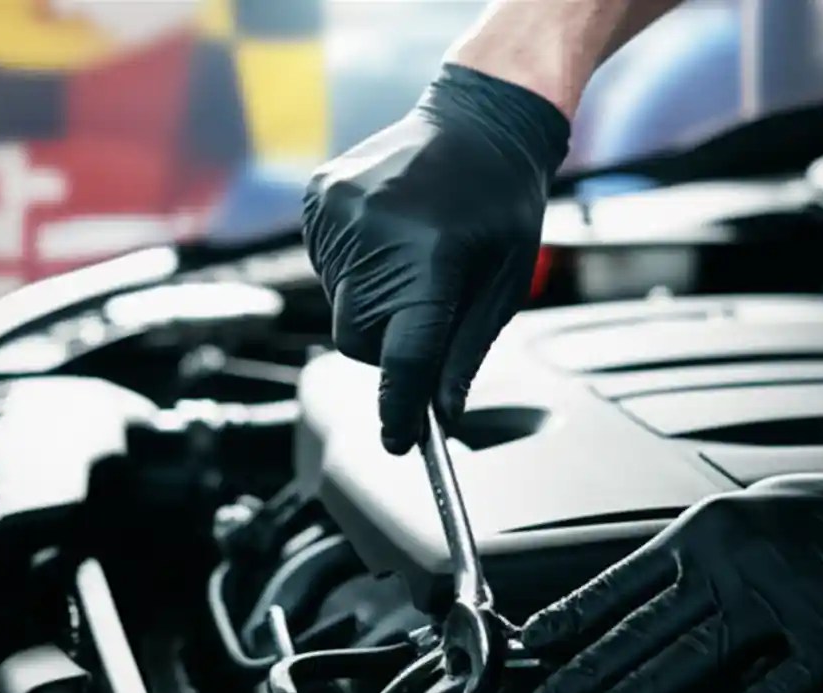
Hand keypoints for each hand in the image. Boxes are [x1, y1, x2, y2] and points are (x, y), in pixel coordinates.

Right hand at [302, 64, 569, 454]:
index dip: (400, 409)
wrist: (480, 119)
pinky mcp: (318, 199)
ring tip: (412, 255)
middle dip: (390, 343)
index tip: (399, 443)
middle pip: (360, 340)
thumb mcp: (503, 282)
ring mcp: (339, 213)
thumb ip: (465, 351)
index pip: (403, 357)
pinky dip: (353, 271)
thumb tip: (442, 413)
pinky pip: (325, 269)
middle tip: (427, 308)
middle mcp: (375, 235)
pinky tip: (388, 237)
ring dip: (371, 302)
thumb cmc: (503, 201)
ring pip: (341, 307)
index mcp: (429, 257)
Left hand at [521, 428, 822, 692]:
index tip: (537, 641)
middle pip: (645, 627)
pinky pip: (777, 688)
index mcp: (708, 531)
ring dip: (639, 691)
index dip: (574, 615)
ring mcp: (782, 602)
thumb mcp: (749, 514)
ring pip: (692, 658)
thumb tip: (653, 599)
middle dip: (588, 667)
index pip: (623, 581)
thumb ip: (700, 557)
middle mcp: (734, 564)